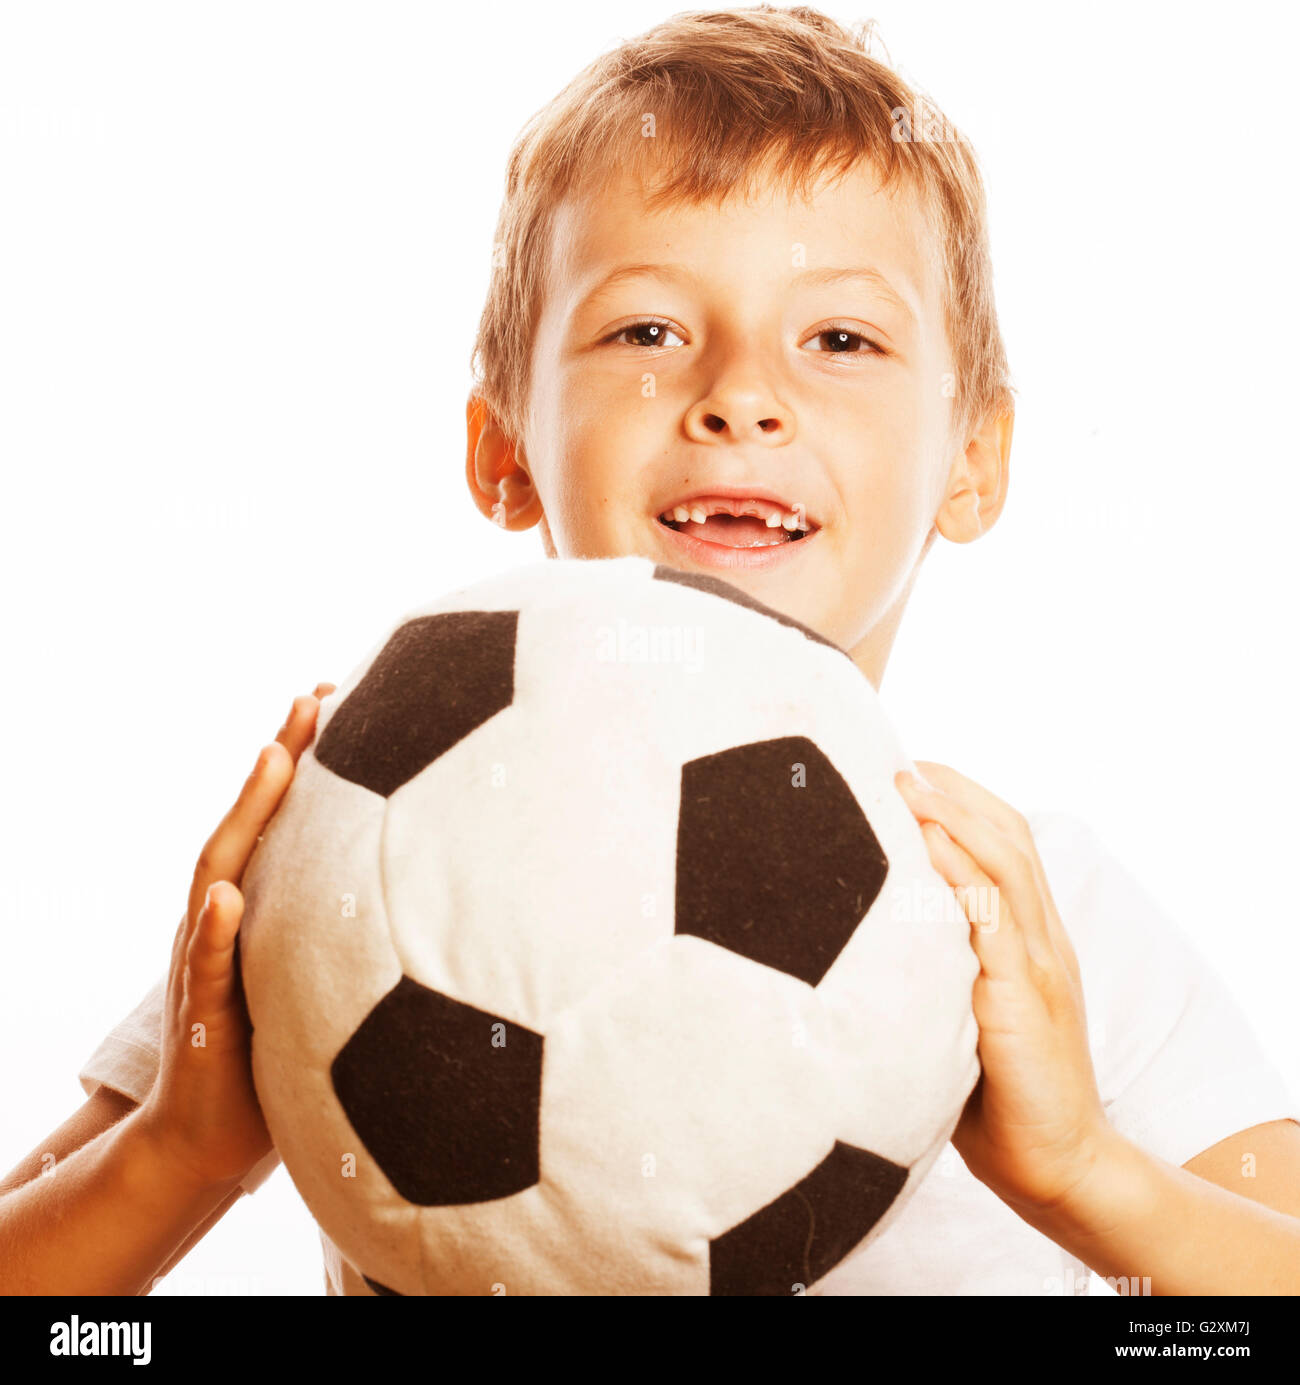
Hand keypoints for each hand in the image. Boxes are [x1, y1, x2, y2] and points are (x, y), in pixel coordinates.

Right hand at [137, 683, 334, 1187]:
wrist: (209, 1133)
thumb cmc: (277, 1050)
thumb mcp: (325, 977)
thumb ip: (359, 933)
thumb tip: (445, 899)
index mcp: (262, 903)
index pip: (282, 816)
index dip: (308, 755)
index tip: (346, 694)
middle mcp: (227, 915)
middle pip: (250, 821)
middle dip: (282, 755)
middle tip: (315, 695)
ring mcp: (207, 957)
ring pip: (219, 871)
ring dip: (246, 813)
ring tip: (273, 755)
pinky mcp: (201, 1012)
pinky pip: (206, 966)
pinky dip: (214, 929)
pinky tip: (226, 898)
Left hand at [895, 762, 1113, 1224]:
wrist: (1059, 1165)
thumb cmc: (999, 1096)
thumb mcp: (964, 1015)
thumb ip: (934, 972)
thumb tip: (862, 945)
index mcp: (1029, 939)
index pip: (1006, 844)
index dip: (963, 799)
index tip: (911, 769)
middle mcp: (1040, 939)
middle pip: (1008, 836)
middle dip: (954, 790)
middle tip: (898, 757)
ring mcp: (1037, 965)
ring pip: (1005, 864)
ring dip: (956, 815)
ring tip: (908, 780)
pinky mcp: (1024, 998)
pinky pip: (993, 921)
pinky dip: (961, 874)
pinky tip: (926, 845)